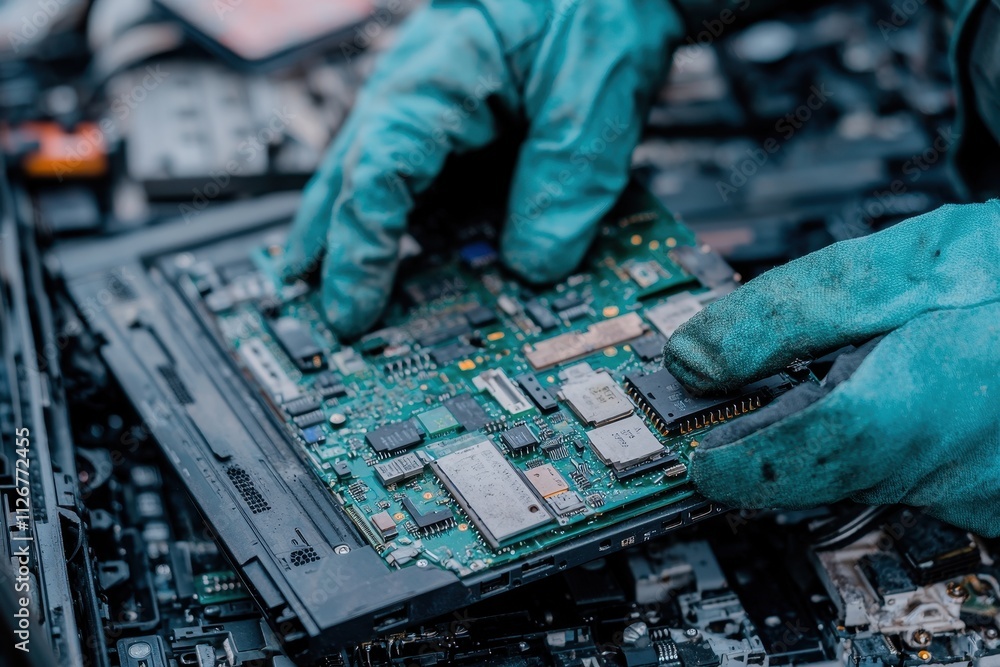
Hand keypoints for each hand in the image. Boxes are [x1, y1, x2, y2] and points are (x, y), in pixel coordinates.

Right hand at [283, 0, 682, 336]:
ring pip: (364, 169)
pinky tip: (386, 229)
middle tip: (303, 303)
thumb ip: (566, 184)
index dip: (361, 251)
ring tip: (321, 278)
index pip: (376, 177)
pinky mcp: (450, 104)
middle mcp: (414, 87)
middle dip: (321, 243)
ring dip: (340, 225)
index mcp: (436, 81)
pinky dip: (383, 204)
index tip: (354, 310)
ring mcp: (426, 93)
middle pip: (346, 174)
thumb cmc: (594, 8)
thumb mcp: (594, 98)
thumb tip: (534, 264)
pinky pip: (400, 162)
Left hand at [663, 202, 999, 535]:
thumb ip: (784, 314)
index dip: (711, 457)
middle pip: (806, 477)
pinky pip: (910, 478)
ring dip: (828, 432)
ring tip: (852, 365)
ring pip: (857, 477)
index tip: (683, 444)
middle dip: (765, 438)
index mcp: (903, 415)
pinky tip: (905, 390)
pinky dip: (883, 439)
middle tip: (740, 390)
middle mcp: (940, 476)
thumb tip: (693, 356)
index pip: (765, 471)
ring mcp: (975, 495)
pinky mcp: (996, 497)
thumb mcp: (899, 267)